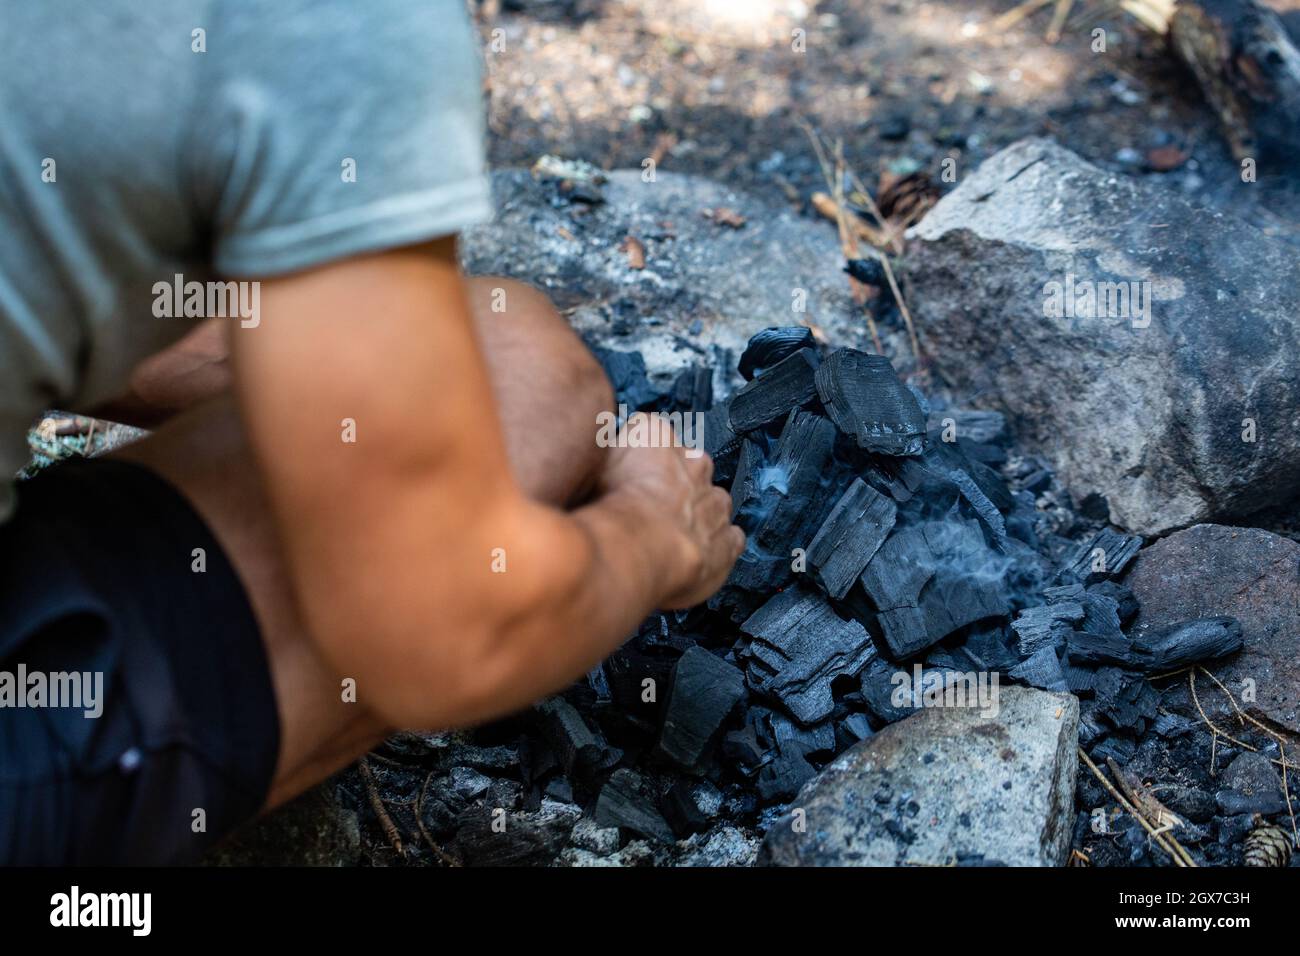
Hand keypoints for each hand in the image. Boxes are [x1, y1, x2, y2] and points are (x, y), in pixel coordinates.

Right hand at [596, 413, 744, 608]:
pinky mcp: (727, 540)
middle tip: (650, 511)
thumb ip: (598, 450)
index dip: (638, 460)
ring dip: (697, 516)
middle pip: (689, 466)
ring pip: (713, 503)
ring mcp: (716, 502)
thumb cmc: (611, 505)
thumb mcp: (586, 462)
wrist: (637, 547)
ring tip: (671, 538)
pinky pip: (729, 539)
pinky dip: (716, 548)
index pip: (650, 434)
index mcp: (656, 435)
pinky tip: (694, 556)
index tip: (629, 477)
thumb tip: (595, 449)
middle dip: (675, 486)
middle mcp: (694, 463)